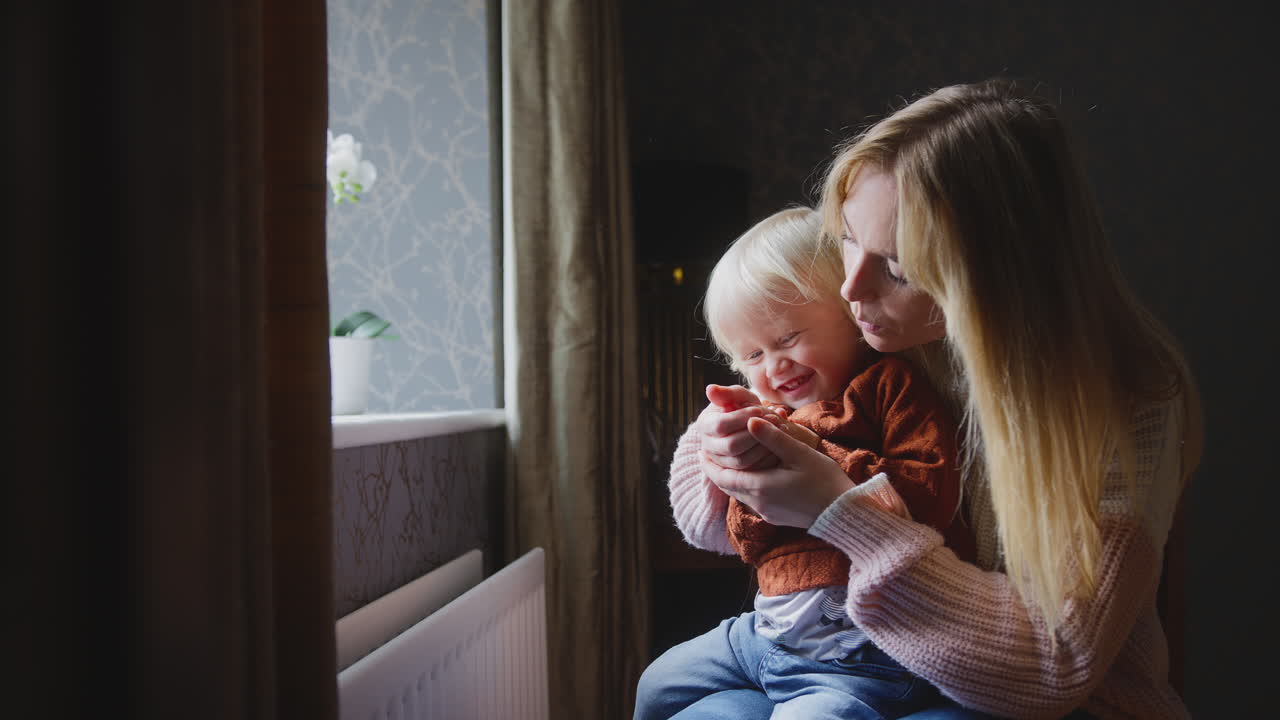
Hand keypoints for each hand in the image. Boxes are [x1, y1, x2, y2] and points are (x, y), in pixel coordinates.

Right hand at [697, 385, 782, 470]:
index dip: (741, 417)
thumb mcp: (739, 396)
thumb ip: (727, 393)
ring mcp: (720, 462)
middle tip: (774, 421)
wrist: (755, 424)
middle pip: (730, 446)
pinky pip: (751, 471)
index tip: (760, 409)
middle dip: (755, 434)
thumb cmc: (744, 406)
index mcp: (704, 424)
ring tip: (779, 430)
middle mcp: (708, 445)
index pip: (720, 425)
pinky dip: (766, 458)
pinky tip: (779, 444)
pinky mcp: (735, 474)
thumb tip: (709, 389)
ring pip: (741, 460)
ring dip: (763, 445)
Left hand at [703, 417, 854, 527]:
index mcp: (760, 487)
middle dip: (715, 470)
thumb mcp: (799, 454)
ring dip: (729, 479)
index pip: (722, 476)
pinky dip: (743, 486)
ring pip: (739, 494)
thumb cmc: (824, 480)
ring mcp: (767, 512)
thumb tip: (749, 419)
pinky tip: (749, 475)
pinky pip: (751, 500)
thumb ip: (772, 438)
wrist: (843, 513)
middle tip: (707, 454)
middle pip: (727, 487)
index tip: (700, 450)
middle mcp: (758, 503)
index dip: (709, 464)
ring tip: (725, 462)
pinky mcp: (776, 516)